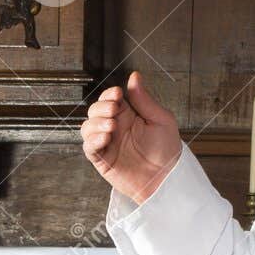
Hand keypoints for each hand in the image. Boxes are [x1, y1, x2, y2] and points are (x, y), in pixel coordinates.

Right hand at [80, 70, 181, 204]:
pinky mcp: (102, 159)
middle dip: (101, 107)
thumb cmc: (167, 150)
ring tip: (112, 126)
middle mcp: (115, 127)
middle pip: (95, 110)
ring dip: (96, 123)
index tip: (117, 94)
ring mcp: (107, 143)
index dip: (109, 94)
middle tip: (114, 110)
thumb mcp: (161, 120)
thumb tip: (134, 76)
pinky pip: (88, 147)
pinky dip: (93, 140)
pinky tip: (106, 137)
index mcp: (128, 115)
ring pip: (87, 127)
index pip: (110, 98)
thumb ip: (144, 100)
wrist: (167, 178)